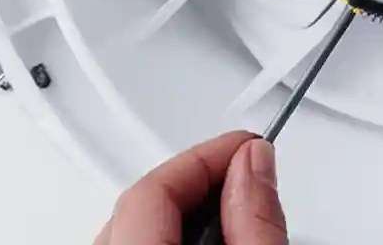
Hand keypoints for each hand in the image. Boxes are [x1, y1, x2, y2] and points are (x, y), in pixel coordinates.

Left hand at [96, 132, 286, 244]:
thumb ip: (254, 220)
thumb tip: (254, 162)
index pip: (154, 189)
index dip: (206, 157)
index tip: (250, 147)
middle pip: (135, 205)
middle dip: (194, 182)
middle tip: (246, 175)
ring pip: (127, 229)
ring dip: (179, 212)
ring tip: (234, 215)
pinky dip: (164, 237)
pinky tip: (206, 243)